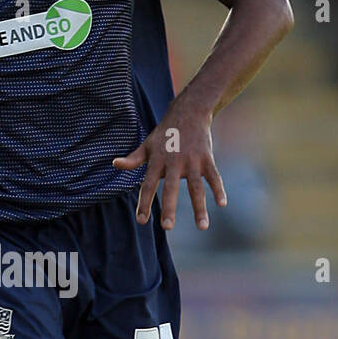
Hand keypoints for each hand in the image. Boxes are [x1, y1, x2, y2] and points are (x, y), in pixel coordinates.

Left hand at [112, 94, 226, 229]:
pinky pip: (214, 176)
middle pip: (171, 188)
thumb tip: (115, 164)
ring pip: (196, 187)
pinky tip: (222, 204)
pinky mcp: (207, 158)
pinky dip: (219, 189)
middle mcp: (174, 162)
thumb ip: (133, 159)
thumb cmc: (165, 133)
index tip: (141, 220)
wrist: (189, 111)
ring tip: (202, 227)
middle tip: (167, 227)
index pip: (148, 185)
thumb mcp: (147, 145)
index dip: (144, 202)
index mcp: (157, 161)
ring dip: (200, 207)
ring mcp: (192, 160)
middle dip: (169, 208)